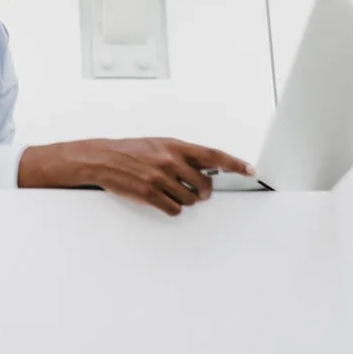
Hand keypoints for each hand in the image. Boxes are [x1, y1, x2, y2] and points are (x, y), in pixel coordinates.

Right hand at [19, 138, 251, 215]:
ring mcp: (160, 178)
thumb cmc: (131, 151)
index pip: (213, 155)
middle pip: (204, 185)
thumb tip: (206, 167)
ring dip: (185, 200)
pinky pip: (175, 209)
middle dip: (203, 191)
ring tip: (171, 193)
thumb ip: (183, 154)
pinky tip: (162, 200)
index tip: (250, 169)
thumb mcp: (159, 144)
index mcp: (176, 146)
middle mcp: (170, 161)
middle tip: (197, 191)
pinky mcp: (149, 194)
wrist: (102, 158)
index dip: (234, 163)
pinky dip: (172, 208)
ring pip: (191, 200)